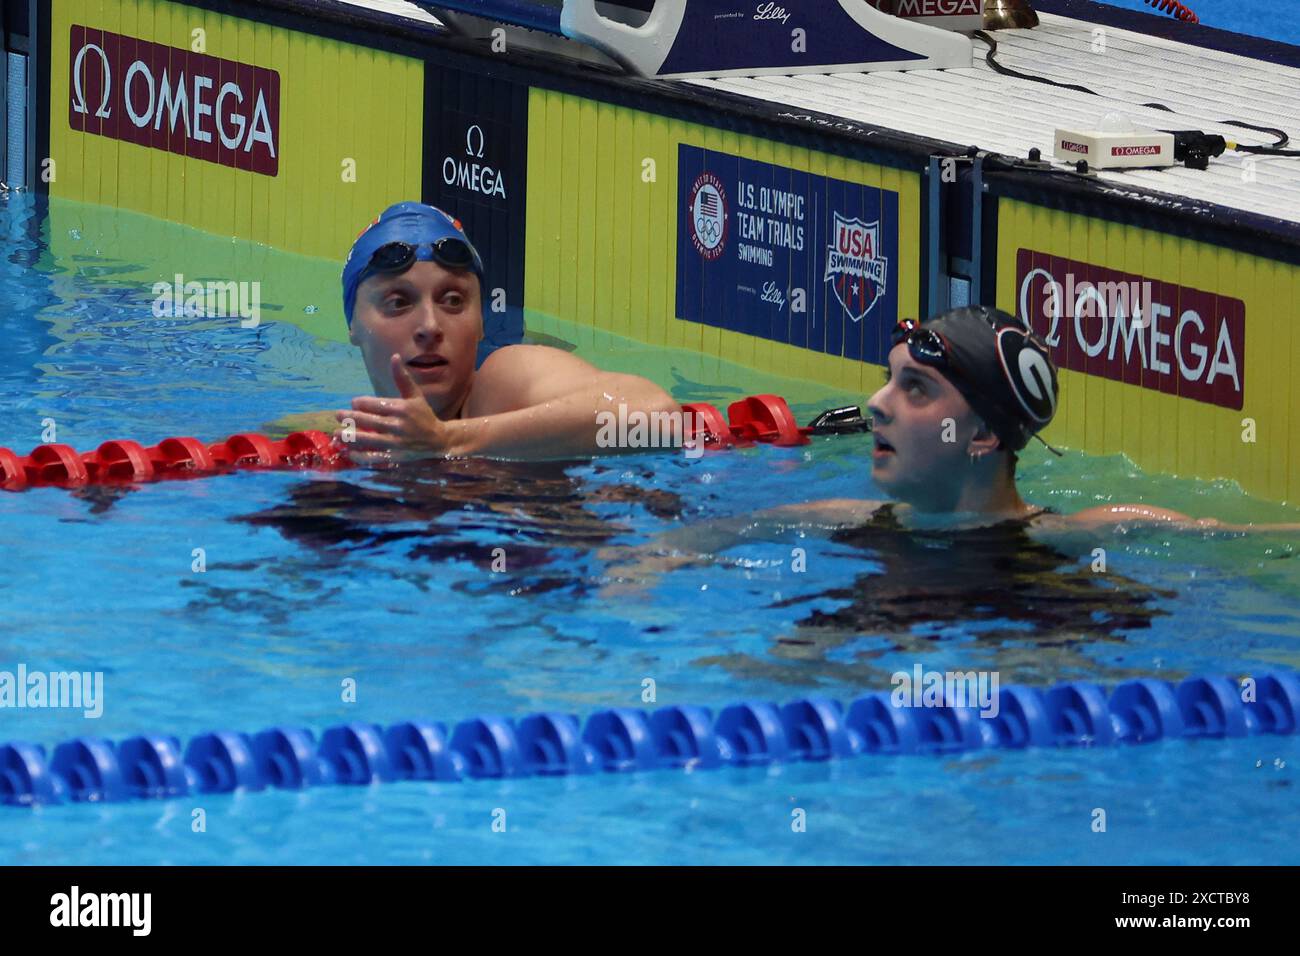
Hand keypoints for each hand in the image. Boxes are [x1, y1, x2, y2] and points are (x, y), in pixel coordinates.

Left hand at [334, 354, 463, 463]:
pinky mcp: (395, 457)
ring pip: (367, 440)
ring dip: (349, 437)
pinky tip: (349, 453)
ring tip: (337, 433)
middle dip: (349, 417)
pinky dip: (360, 456)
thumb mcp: (415, 395)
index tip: (354, 403)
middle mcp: (398, 425)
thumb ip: (402, 378)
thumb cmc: (424, 416)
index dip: (360, 403)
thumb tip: (394, 356)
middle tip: (338, 415)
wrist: (439, 441)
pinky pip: (374, 457)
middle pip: (368, 421)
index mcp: (401, 408)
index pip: (374, 404)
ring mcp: (396, 443)